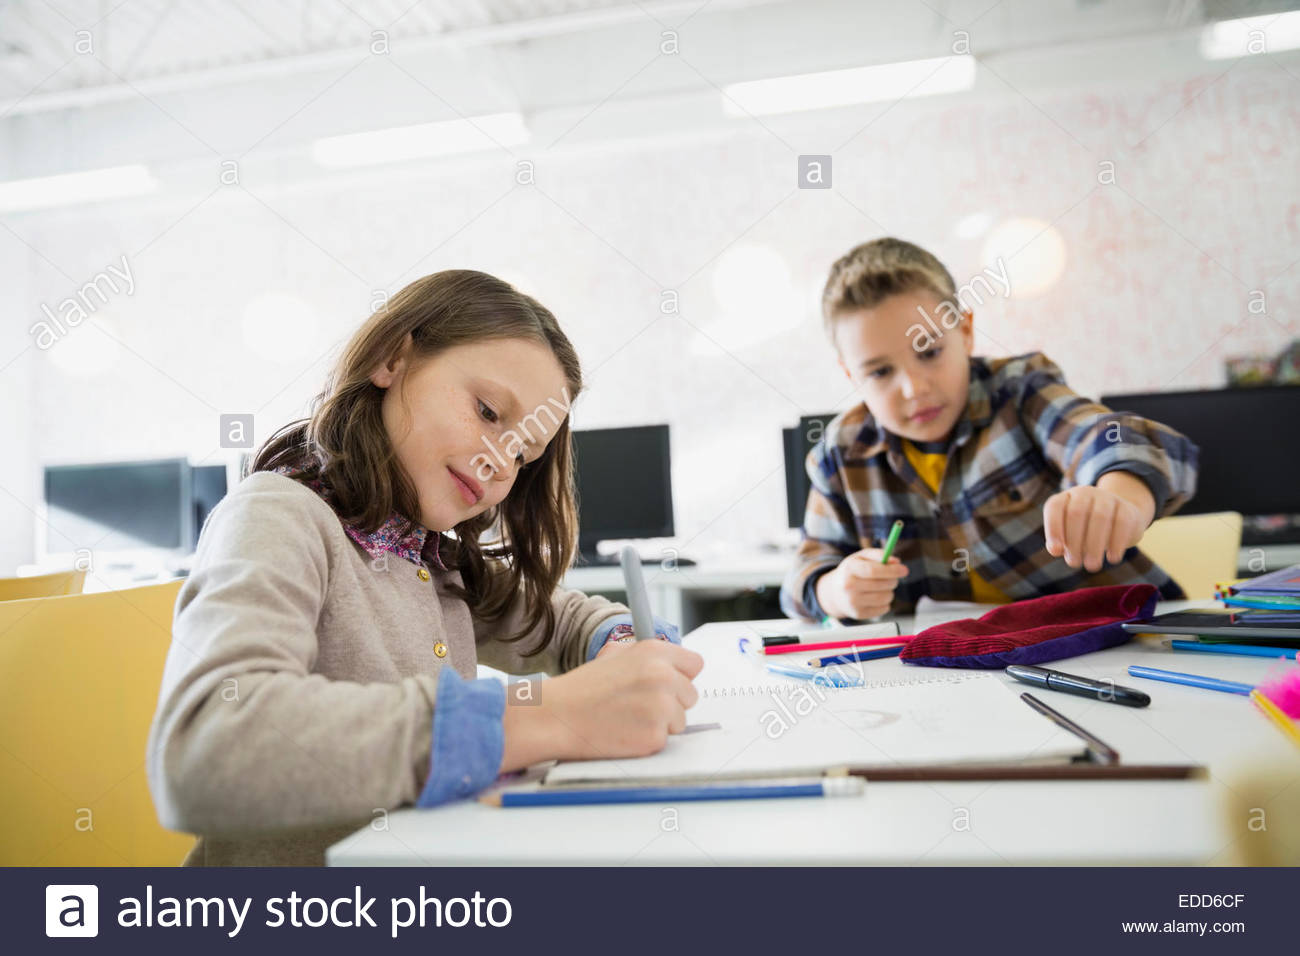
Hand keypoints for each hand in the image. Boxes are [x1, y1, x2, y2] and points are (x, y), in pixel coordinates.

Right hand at [500, 640, 702, 771]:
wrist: (558, 716)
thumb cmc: (583, 688)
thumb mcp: (614, 655)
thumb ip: (647, 656)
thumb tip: (671, 664)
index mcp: (654, 652)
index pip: (695, 664)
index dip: (681, 676)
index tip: (670, 684)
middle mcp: (663, 676)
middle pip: (691, 695)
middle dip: (672, 702)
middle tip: (641, 705)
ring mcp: (661, 707)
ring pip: (680, 720)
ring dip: (661, 723)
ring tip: (629, 718)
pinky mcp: (655, 736)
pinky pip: (665, 740)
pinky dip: (647, 740)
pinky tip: (625, 732)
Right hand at [814, 547, 907, 620]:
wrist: (835, 592)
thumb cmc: (852, 571)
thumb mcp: (861, 557)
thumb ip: (879, 555)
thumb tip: (896, 562)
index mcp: (849, 569)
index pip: (874, 571)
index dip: (892, 570)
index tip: (904, 570)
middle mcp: (849, 586)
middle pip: (883, 584)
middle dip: (893, 580)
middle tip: (891, 578)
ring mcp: (853, 602)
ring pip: (886, 597)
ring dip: (889, 591)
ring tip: (880, 588)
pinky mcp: (858, 614)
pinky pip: (884, 608)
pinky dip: (884, 602)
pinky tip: (875, 597)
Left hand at [1043, 476, 1152, 571]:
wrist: (1120, 520)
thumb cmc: (1085, 531)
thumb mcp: (1069, 535)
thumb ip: (1060, 542)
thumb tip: (1055, 550)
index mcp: (1065, 498)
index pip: (1055, 507)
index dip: (1053, 529)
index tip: (1056, 551)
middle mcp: (1084, 493)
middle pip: (1076, 513)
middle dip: (1074, 541)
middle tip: (1074, 563)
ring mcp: (1107, 498)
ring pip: (1101, 517)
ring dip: (1094, 544)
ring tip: (1092, 566)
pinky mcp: (1128, 508)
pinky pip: (1122, 523)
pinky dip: (1117, 542)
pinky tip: (1112, 558)